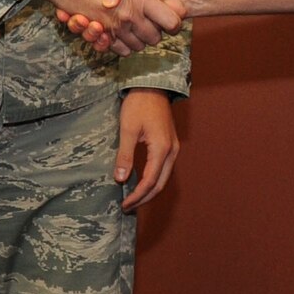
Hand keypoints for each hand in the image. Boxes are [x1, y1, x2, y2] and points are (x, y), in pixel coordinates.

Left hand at [116, 89, 179, 210]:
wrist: (152, 86)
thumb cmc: (139, 104)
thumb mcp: (127, 129)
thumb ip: (125, 155)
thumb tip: (120, 179)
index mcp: (161, 149)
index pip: (150, 182)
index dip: (137, 196)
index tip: (124, 205)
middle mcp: (171, 151)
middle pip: (160, 184)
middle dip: (144, 198)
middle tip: (128, 207)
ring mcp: (172, 147)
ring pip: (164, 177)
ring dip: (150, 190)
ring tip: (133, 198)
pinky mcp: (170, 143)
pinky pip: (164, 168)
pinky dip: (153, 179)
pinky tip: (141, 181)